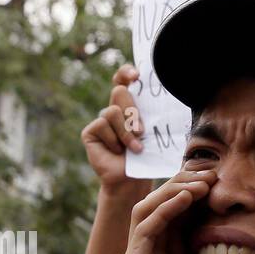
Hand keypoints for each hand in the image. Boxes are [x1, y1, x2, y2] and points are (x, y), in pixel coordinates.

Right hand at [62, 171, 254, 253]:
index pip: (198, 227)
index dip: (215, 207)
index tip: (242, 196)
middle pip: (177, 208)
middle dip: (197, 186)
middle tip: (223, 174)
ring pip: (159, 207)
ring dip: (179, 188)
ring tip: (206, 179)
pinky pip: (147, 224)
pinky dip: (165, 207)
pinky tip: (185, 197)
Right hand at [80, 64, 150, 197]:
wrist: (131, 180)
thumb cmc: (146, 157)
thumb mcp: (154, 132)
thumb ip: (153, 115)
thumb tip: (164, 99)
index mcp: (130, 106)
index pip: (124, 81)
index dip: (126, 73)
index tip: (136, 75)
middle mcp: (114, 110)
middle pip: (120, 92)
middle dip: (133, 111)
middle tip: (141, 131)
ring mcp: (101, 121)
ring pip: (113, 111)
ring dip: (126, 132)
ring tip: (135, 149)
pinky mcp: (90, 132)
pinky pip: (102, 125)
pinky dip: (114, 140)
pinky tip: (116, 152)